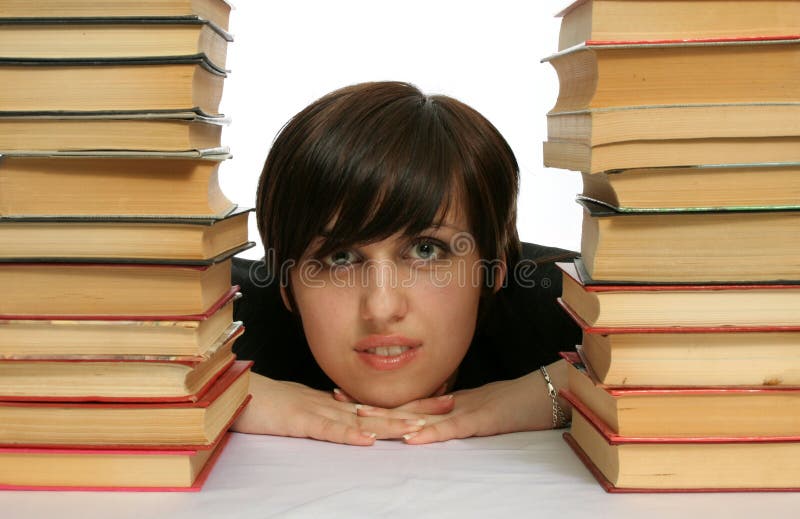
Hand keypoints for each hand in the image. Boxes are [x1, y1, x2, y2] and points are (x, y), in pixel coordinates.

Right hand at [231, 373, 434, 445]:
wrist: (233, 392)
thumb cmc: (264, 403)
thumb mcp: (302, 411)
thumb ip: (326, 416)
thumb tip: (353, 424)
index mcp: (334, 403)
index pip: (378, 406)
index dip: (408, 406)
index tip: (437, 404)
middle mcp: (331, 404)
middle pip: (379, 409)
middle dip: (414, 409)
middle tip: (448, 405)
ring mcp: (316, 410)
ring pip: (359, 420)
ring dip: (389, 425)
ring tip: (419, 428)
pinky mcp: (297, 420)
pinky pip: (325, 429)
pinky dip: (347, 435)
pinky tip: (368, 441)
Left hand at [352, 360, 570, 444]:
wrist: (542, 394)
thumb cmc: (511, 405)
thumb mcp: (473, 410)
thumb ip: (450, 414)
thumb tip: (425, 422)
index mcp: (444, 402)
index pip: (404, 403)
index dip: (376, 402)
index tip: (346, 398)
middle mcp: (448, 404)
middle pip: (404, 406)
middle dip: (371, 405)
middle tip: (338, 399)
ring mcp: (462, 410)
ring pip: (421, 416)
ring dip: (390, 418)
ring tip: (362, 419)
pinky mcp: (479, 420)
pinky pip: (451, 429)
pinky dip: (430, 433)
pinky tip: (410, 438)